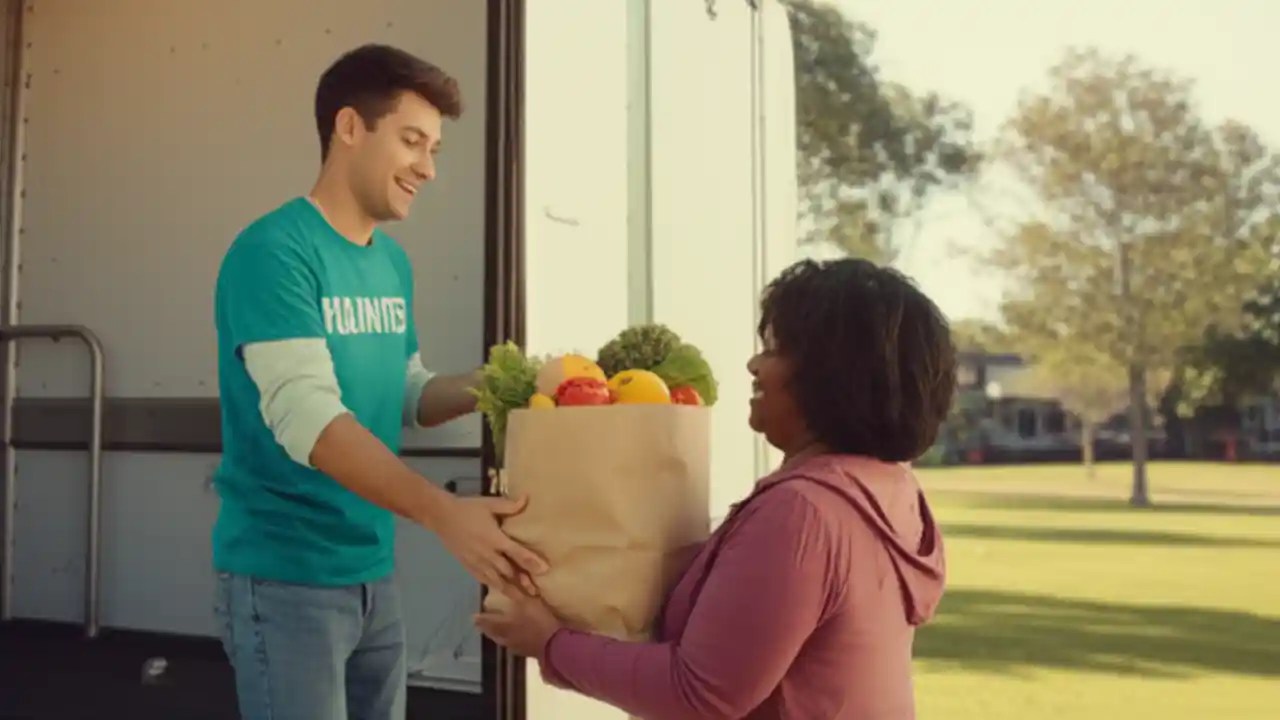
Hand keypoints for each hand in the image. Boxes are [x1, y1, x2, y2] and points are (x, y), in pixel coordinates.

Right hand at [432, 495, 548, 596]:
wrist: (441, 516)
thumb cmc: (468, 508)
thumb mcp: (489, 504)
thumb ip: (509, 506)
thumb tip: (527, 498)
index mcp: (494, 538)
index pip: (516, 552)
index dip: (530, 561)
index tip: (544, 570)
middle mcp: (487, 554)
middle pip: (508, 572)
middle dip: (523, 583)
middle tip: (537, 593)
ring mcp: (477, 562)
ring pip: (496, 580)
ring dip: (510, 590)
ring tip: (523, 600)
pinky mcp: (468, 566)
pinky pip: (484, 580)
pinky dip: (495, 587)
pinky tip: (502, 592)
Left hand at [474, 587, 563, 657]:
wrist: (554, 644)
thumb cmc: (539, 620)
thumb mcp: (528, 601)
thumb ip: (517, 591)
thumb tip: (505, 579)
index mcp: (505, 625)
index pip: (488, 622)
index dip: (481, 620)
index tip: (473, 618)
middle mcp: (507, 638)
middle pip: (493, 634)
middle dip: (487, 629)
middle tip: (481, 626)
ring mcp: (517, 647)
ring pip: (503, 642)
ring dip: (498, 637)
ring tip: (497, 633)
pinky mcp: (528, 653)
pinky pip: (514, 647)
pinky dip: (512, 643)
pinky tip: (516, 641)